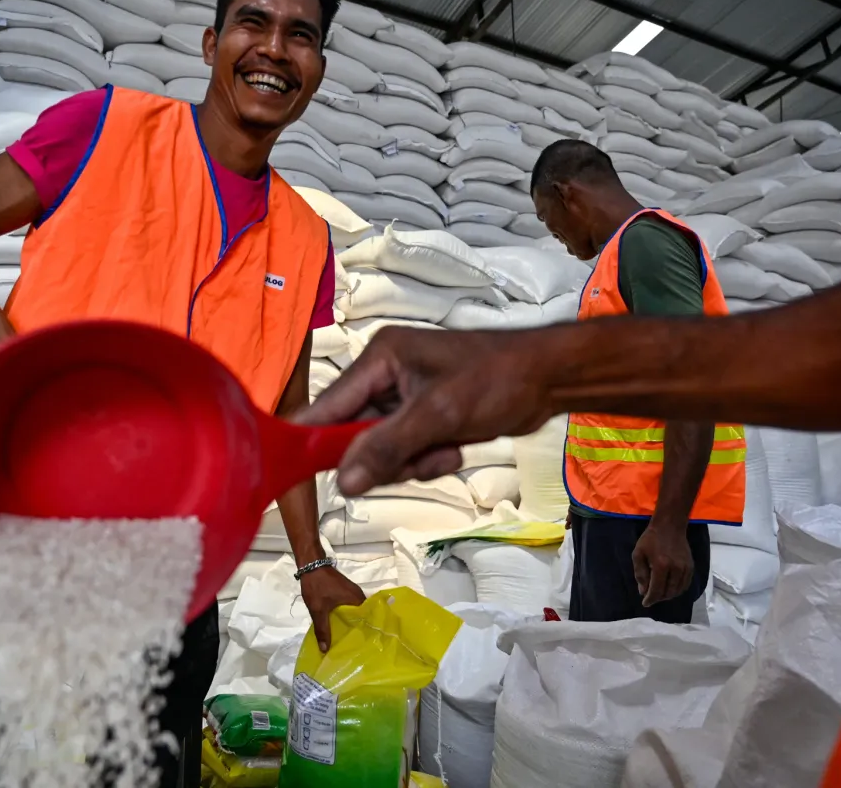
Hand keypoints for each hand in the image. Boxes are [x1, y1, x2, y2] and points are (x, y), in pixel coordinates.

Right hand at [293, 326, 557, 495]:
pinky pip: (406, 453)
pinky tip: (454, 447)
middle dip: (386, 456)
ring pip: (382, 451)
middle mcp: (385, 376)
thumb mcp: (439, 415)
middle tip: (419, 455)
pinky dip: (428, 458)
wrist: (548, 379)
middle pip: (354, 435)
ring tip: (446, 447)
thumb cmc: (497, 379)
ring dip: (412, 461)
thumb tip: (345, 482)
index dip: (312, 440)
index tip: (293, 472)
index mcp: (380, 359)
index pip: (329, 406)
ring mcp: (404, 398)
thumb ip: (388, 447)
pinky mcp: (423, 417)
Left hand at [299, 567, 365, 652]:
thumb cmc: (318, 586)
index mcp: (357, 599)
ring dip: (349, 623)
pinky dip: (344, 616)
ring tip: (346, 639)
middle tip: (353, 646)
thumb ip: (322, 629)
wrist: (311, 565)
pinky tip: (339, 625)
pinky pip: (347, 607)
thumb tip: (325, 650)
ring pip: (353, 612)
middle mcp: (358, 596)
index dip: (364, 633)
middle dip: (356, 630)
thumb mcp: (318, 610)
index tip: (361, 645)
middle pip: (360, 617)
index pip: (367, 619)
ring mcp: (351, 593)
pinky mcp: (344, 591)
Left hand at [632, 524, 693, 606]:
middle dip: (659, 598)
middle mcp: (676, 569)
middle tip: (651, 597)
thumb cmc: (650, 539)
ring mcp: (685, 568)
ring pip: (678, 591)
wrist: (669, 526)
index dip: (650, 599)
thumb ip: (640, 574)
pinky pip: (685, 585)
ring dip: (668, 595)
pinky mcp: (691, 567)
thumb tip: (644, 591)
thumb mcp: (638, 554)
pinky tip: (670, 588)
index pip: (657, 590)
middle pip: (668, 593)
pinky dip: (677, 590)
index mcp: (661, 565)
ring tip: (660, 594)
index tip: (645, 603)